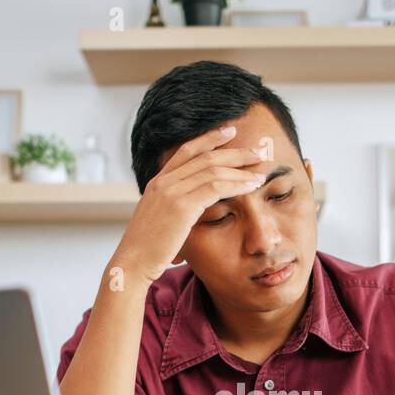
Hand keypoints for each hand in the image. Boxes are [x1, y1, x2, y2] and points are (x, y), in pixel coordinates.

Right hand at [113, 125, 272, 283]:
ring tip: (261, 171)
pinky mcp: (182, 206)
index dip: (209, 139)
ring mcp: (171, 192)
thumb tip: (191, 209)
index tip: (229, 132)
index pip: (187, 151)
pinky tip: (252, 186)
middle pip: (205, 156)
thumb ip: (175, 208)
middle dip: (235, 152)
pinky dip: (237, 184)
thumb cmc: (148, 249)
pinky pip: (216, 187)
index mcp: (158, 182)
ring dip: (241, 169)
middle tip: (258, 151)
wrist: (133, 262)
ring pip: (213, 170)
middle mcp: (164, 181)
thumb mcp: (159, 220)